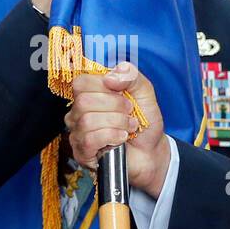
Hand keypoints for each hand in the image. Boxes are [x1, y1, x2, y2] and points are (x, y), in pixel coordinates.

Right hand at [65, 62, 168, 195]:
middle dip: (115, 107)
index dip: (105, 87)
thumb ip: (130, 76)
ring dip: (116, 123)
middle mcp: (79, 112)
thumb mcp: (144, 92)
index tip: (123, 95)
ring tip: (128, 128)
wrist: (151, 152)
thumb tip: (110, 76)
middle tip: (130, 113)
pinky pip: (89, 139)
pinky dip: (111, 136)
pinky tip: (121, 138)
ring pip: (87, 120)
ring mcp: (78, 133)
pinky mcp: (82, 152)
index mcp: (90, 94)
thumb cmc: (144, 123)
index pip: (81, 82)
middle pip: (84, 101)